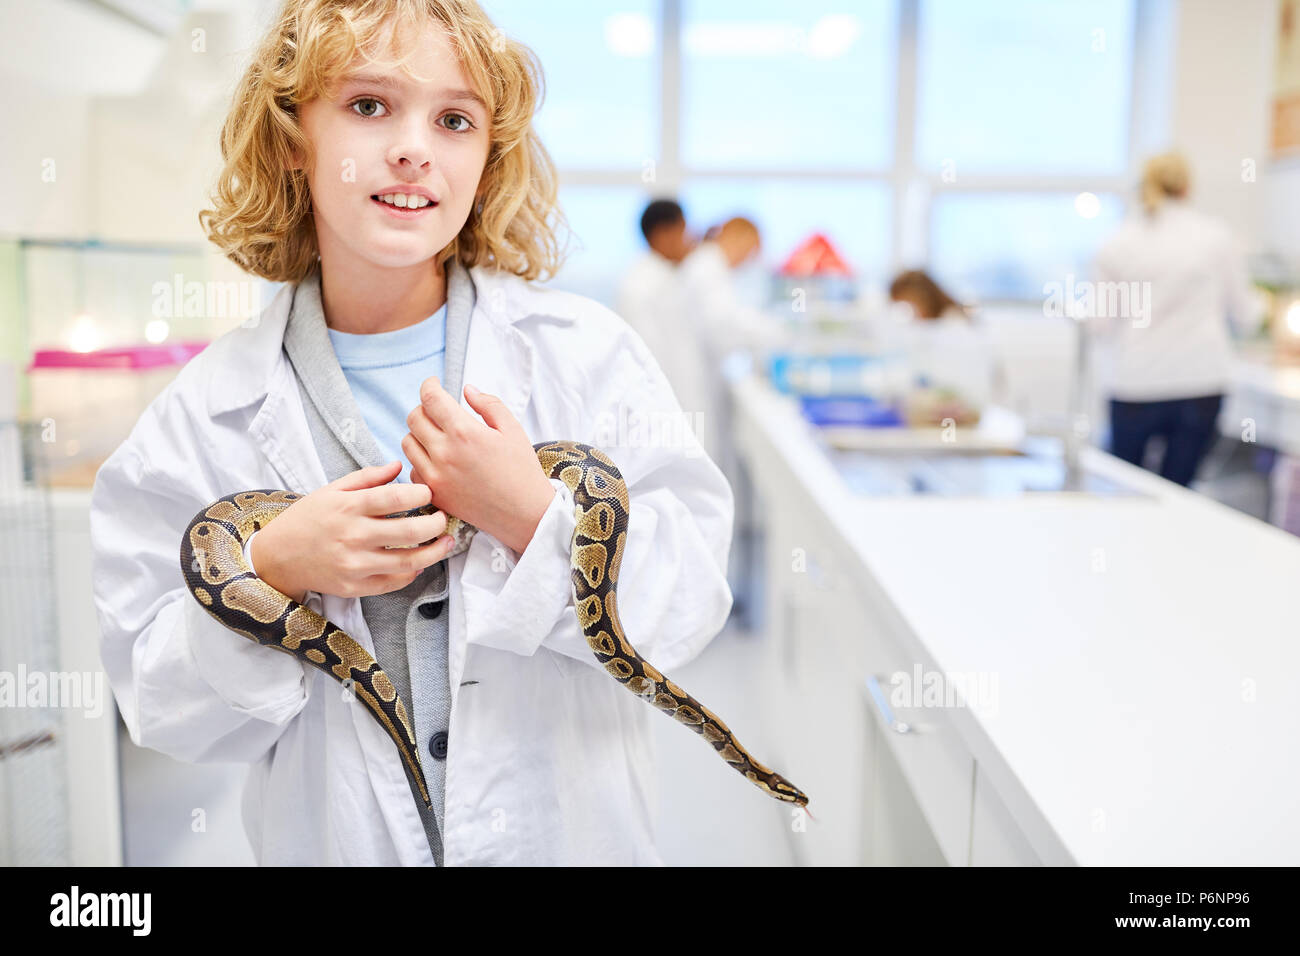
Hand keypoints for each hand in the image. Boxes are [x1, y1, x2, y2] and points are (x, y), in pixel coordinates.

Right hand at [250, 461, 451, 601]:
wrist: (278, 557)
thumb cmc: (308, 518)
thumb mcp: (332, 489)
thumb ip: (367, 477)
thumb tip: (399, 466)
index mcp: (348, 507)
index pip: (396, 498)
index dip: (422, 494)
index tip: (430, 493)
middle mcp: (353, 536)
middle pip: (409, 531)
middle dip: (436, 524)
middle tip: (443, 518)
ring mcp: (354, 565)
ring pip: (408, 561)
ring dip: (435, 552)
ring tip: (446, 542)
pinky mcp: (355, 587)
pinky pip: (393, 582)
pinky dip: (412, 573)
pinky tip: (420, 562)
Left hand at [402, 377, 554, 553]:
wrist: (525, 514)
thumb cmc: (522, 470)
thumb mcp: (512, 429)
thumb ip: (488, 404)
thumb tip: (467, 390)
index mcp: (464, 432)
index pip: (431, 398)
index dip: (429, 385)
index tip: (433, 384)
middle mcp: (444, 453)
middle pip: (413, 418)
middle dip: (424, 408)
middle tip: (438, 411)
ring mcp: (435, 476)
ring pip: (408, 443)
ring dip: (419, 434)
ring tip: (437, 436)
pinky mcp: (434, 494)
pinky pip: (413, 469)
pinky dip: (421, 460)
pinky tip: (439, 461)